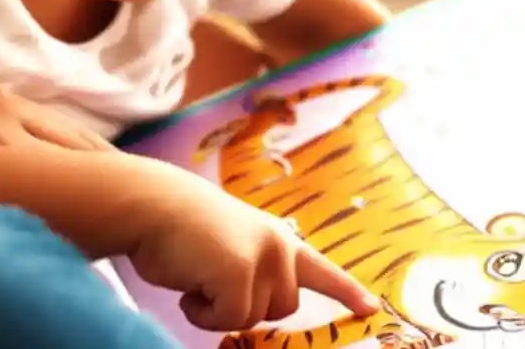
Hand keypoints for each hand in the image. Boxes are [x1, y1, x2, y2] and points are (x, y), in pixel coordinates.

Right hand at [129, 169, 379, 331]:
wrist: (153, 205)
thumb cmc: (181, 229)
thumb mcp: (232, 243)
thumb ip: (257, 266)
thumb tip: (267, 303)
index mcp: (278, 238)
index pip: (320, 269)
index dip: (346, 291)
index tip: (371, 308)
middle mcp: (279, 246)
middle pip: (281, 309)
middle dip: (244, 305)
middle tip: (212, 278)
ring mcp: (263, 257)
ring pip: (252, 317)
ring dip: (218, 309)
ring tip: (198, 274)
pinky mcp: (240, 272)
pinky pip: (228, 319)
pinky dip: (203, 314)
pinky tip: (189, 285)